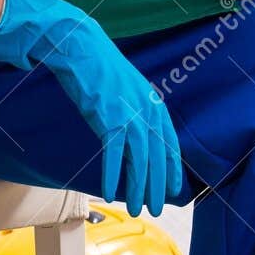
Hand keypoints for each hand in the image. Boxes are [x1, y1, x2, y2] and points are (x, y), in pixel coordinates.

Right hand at [0, 0, 181, 217]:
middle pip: (157, 156)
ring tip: (137, 207)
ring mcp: (129, 114)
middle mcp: (146, 110)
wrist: (80, 46)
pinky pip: (113, 154)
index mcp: (153, 103)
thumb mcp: (126, 91)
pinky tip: (110, 191)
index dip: (172, 167)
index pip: (170, 142)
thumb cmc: (99, 70)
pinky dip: (113, 175)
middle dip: (158, 185)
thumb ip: (135, 112)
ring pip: (139, 160)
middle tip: (156, 208)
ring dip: (138, 187)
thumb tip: (139, 137)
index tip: (174, 188)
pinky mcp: (108, 117)